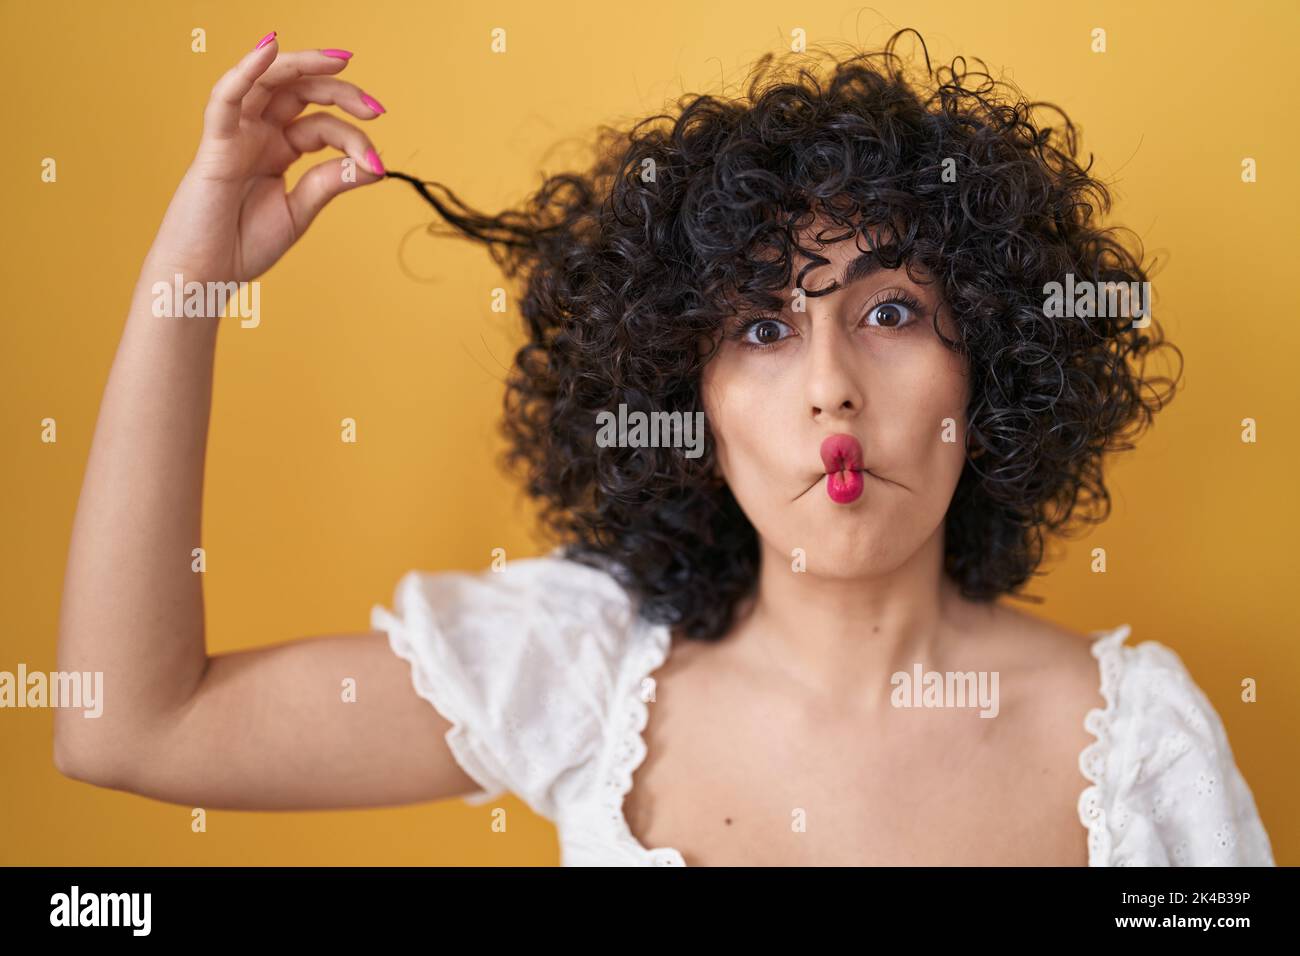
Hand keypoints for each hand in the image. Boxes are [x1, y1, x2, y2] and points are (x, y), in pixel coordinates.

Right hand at [144, 33, 385, 284]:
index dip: (354, 138)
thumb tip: (375, 164)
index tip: (376, 164)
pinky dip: (245, 71)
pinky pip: (225, 99)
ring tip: (340, 62)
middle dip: (339, 92)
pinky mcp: (215, 145)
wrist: (205, 276)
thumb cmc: (243, 246)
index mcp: (278, 150)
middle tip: (375, 107)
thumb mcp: (300, 211)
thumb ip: (331, 183)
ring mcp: (235, 136)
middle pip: (299, 93)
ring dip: (303, 65)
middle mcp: (257, 135)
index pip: (322, 127)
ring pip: (268, 83)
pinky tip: (270, 48)